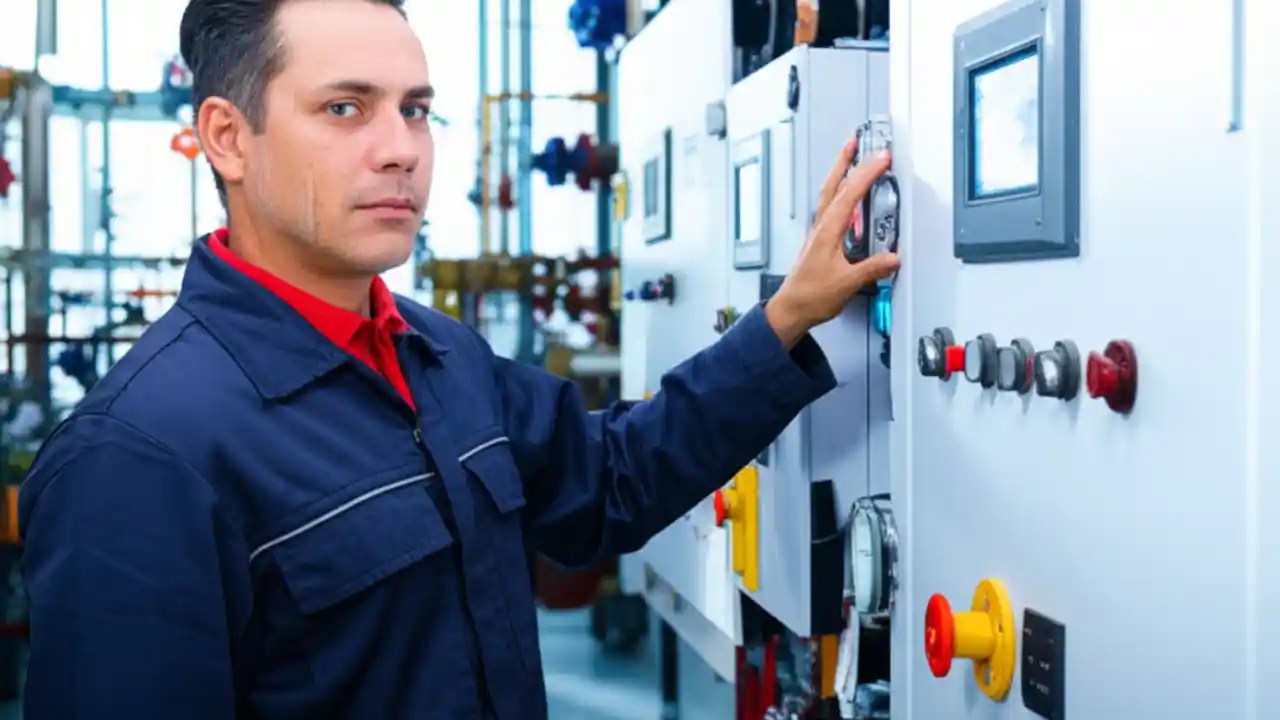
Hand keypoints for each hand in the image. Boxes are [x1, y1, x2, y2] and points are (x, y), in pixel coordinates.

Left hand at [765, 135, 900, 348]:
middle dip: (844, 161)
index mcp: (827, 231)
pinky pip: (830, 210)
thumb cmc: (811, 296)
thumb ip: (872, 268)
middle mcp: (821, 227)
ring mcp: (818, 233)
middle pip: (833, 186)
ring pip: (830, 195)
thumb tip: (893, 257)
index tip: (881, 158)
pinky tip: (849, 200)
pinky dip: (840, 196)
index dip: (866, 174)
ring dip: (841, 175)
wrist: (791, 309)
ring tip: (852, 160)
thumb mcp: (847, 283)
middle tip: (854, 141)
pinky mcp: (820, 241)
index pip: (850, 195)